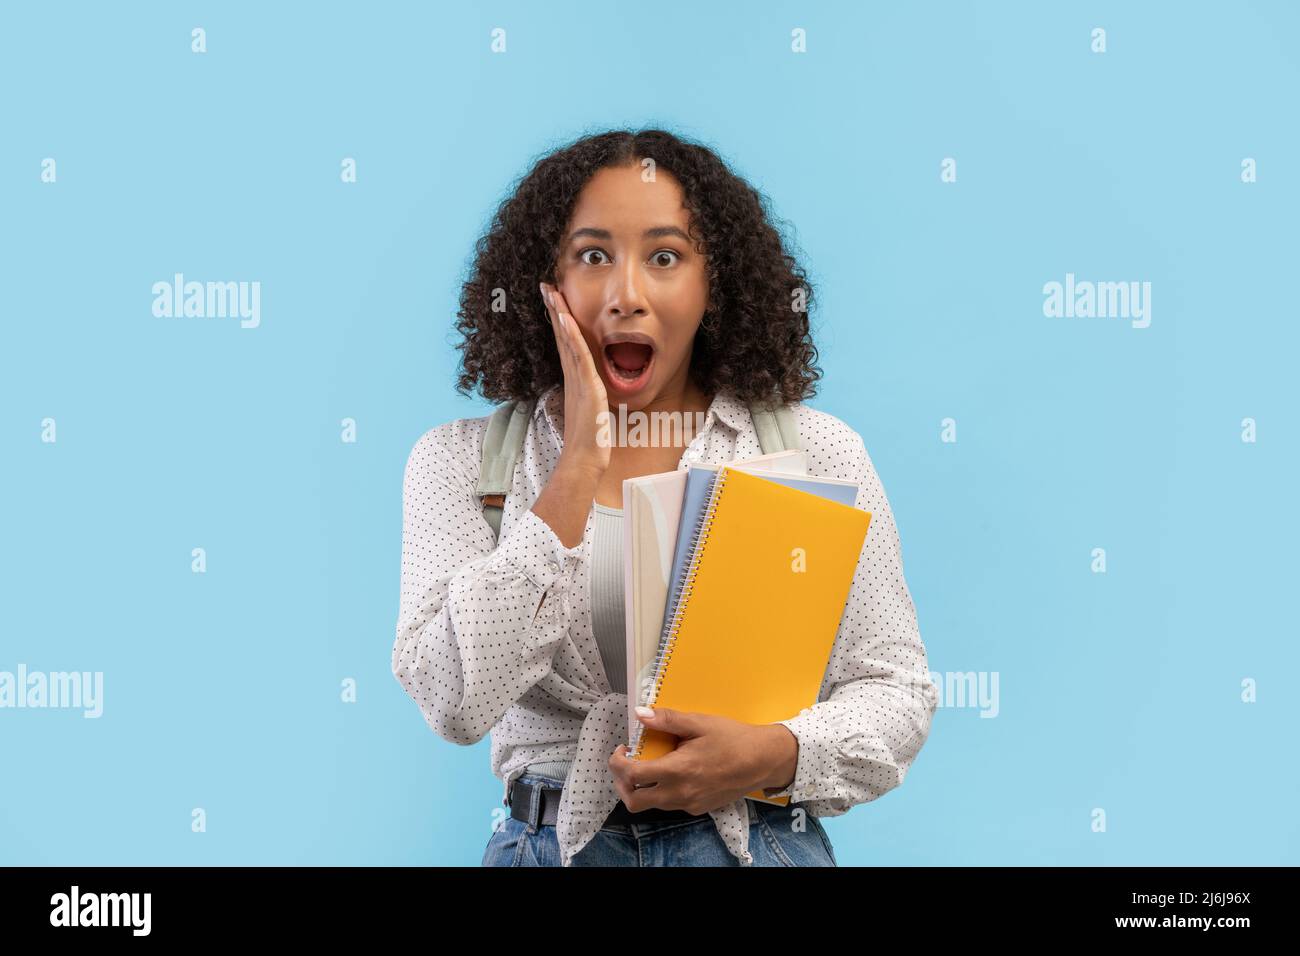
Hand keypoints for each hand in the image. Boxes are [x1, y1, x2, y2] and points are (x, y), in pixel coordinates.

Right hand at [539, 281, 609, 478]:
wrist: (584, 460)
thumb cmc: (589, 442)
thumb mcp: (592, 411)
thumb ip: (591, 397)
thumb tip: (594, 392)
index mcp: (574, 380)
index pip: (565, 343)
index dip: (559, 320)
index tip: (554, 300)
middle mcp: (572, 376)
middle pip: (561, 335)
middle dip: (554, 309)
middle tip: (546, 285)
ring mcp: (578, 380)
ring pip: (567, 340)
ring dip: (559, 314)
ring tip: (551, 291)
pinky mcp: (586, 386)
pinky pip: (578, 355)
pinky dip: (571, 335)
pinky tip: (565, 318)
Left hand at [608, 707, 798, 815]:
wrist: (764, 760)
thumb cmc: (734, 739)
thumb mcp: (700, 723)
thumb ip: (668, 720)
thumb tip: (641, 713)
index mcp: (677, 771)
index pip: (631, 775)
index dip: (617, 762)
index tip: (622, 748)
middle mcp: (680, 793)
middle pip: (634, 801)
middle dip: (622, 783)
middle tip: (627, 763)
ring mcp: (689, 804)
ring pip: (652, 804)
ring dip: (642, 787)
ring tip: (650, 764)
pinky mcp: (699, 808)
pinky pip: (670, 804)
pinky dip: (662, 791)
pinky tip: (673, 772)